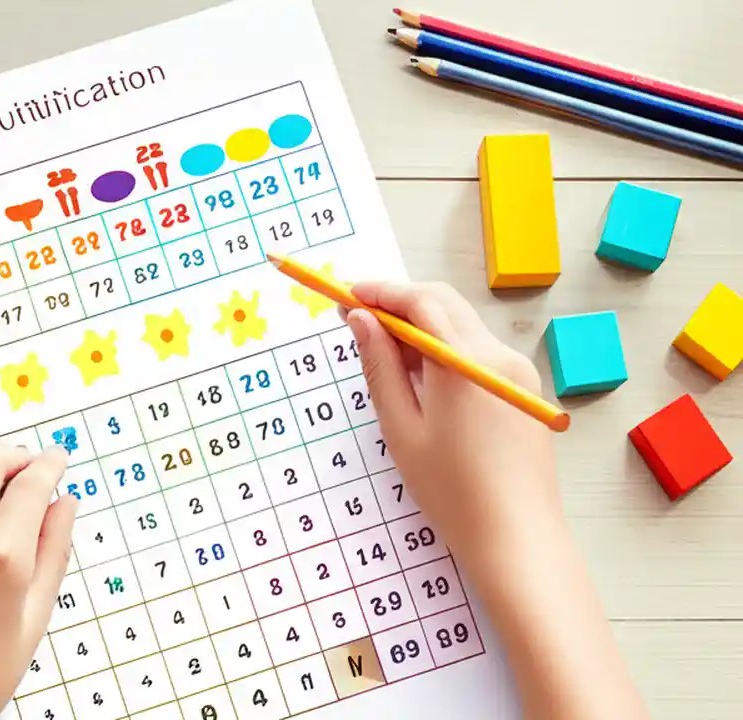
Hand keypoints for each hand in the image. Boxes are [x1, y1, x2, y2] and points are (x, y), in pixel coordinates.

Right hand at [344, 282, 564, 571]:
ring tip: (384, 355)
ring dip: (422, 327)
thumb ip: (379, 367)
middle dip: (399, 303)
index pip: (420, 301)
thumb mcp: (401, 428)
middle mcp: (498, 356)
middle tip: (358, 318)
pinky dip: (445, 350)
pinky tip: (421, 379)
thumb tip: (361, 320)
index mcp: (465, 363)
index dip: (380, 292)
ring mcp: (517, 371)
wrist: (516, 537)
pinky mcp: (523, 390)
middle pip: (444, 304)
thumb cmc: (451, 491)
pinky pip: (478, 352)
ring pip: (462, 327)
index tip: (347, 296)